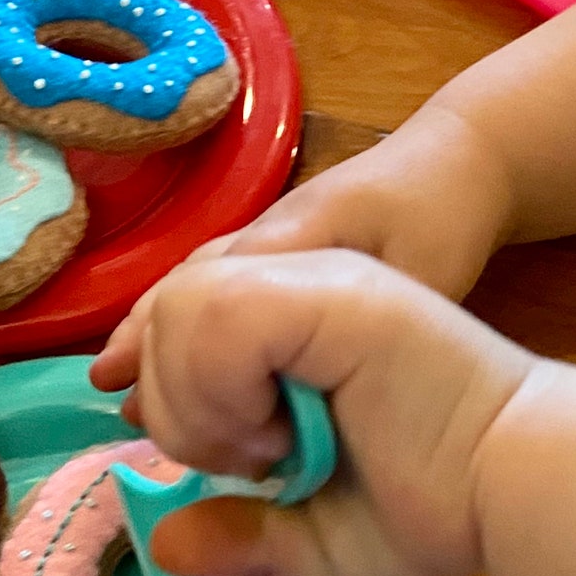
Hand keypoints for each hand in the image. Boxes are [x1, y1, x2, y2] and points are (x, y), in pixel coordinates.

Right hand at [90, 102, 512, 406]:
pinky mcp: (272, 253)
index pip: (210, 296)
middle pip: (181, 294)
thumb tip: (309, 374)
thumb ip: (367, 316)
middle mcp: (258, 238)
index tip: (169, 404)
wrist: (456, 160)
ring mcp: (260, 242)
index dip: (185, 356)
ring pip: (186, 291)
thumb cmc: (440, 217)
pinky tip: (153, 360)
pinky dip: (175, 326)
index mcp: (288, 242)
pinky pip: (206, 290)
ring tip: (119, 394)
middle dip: (151, 354)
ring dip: (151, 341)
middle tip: (132, 415)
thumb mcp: (418, 272)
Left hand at [109, 249, 534, 575]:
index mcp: (299, 328)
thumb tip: (164, 546)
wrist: (521, 488)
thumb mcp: (324, 532)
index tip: (231, 463)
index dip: (171, 398)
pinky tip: (275, 431)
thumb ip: (247, 535)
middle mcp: (303, 286)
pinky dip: (217, 385)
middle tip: (251, 460)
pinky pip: (217, 314)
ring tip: (266, 447)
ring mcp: (317, 282)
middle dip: (173, 405)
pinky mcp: (328, 295)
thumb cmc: (447, 508)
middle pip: (165, 310)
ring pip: (179, 304)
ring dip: (195, 398)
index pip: (179, 326)